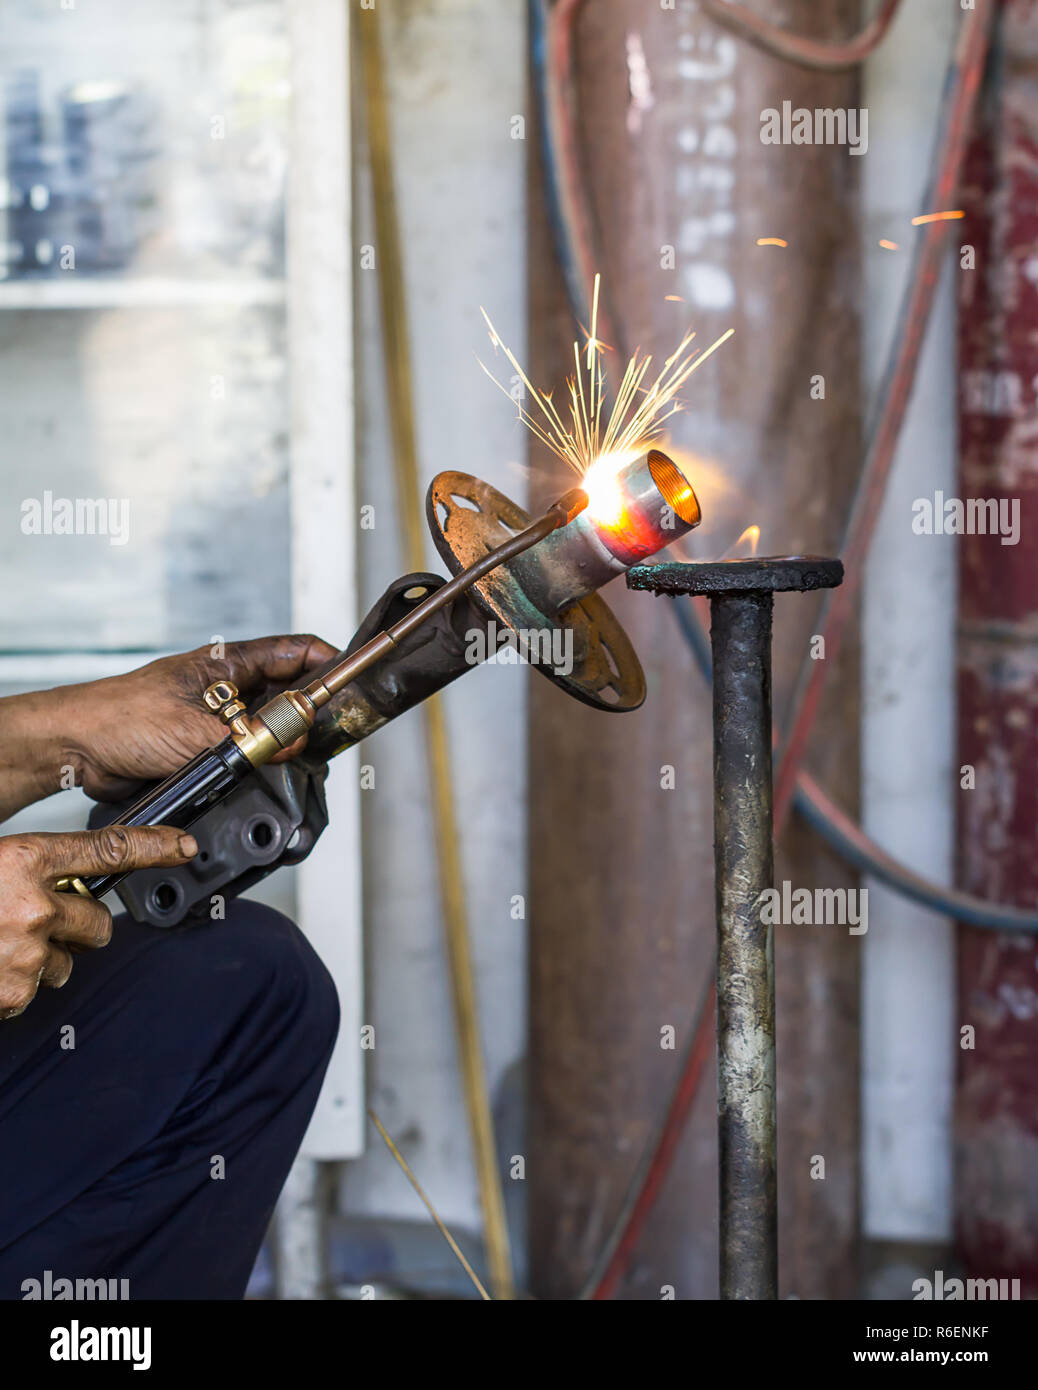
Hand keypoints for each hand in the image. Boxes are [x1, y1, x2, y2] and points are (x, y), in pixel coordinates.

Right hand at [0, 825, 197, 1018]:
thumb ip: (36, 869)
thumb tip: (71, 879)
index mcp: (25, 861)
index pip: (110, 849)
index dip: (154, 847)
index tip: (183, 846)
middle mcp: (34, 906)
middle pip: (101, 921)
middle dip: (80, 925)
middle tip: (35, 921)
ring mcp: (27, 954)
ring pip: (69, 961)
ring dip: (43, 958)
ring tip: (0, 944)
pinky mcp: (17, 993)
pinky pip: (38, 990)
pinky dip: (18, 983)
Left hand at [61, 634, 337, 801]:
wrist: (79, 748)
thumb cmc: (122, 716)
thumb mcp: (195, 727)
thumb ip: (250, 737)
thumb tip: (297, 741)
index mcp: (228, 662)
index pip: (293, 650)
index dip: (327, 659)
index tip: (353, 678)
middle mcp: (229, 688)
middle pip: (290, 691)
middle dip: (313, 710)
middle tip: (334, 730)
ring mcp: (220, 718)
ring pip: (272, 728)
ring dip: (287, 743)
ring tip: (304, 758)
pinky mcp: (209, 748)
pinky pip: (250, 755)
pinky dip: (265, 765)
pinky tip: (274, 776)